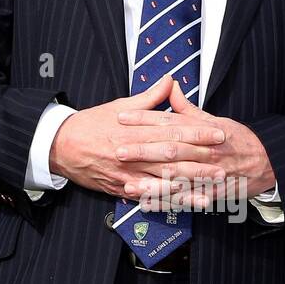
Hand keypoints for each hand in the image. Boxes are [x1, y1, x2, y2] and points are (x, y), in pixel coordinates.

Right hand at [49, 74, 226, 201]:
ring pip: (162, 180)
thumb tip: (170, 80)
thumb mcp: (119, 106)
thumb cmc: (90, 124)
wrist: (60, 145)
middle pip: (171, 157)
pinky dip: (168, 201)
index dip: (197, 132)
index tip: (218, 133)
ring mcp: (127, 173)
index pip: (171, 130)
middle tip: (224, 163)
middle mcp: (132, 152)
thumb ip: (148, 98)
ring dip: (189, 184)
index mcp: (134, 129)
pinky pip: (148, 197)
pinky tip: (185, 203)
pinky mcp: (121, 189)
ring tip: (212, 186)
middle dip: (199, 161)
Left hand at [114, 80, 276, 207]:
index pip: (168, 122)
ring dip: (152, 181)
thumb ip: (187, 108)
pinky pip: (186, 199)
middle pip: (169, 149)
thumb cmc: (239, 140)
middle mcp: (203, 151)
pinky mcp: (211, 193)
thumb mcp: (214, 119)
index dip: (144, 119)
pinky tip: (149, 204)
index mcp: (202, 130)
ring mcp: (208, 174)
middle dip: (143, 150)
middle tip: (118, 149)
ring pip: (177, 177)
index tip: (121, 117)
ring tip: (129, 183)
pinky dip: (168, 203)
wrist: (269, 163)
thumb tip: (170, 86)